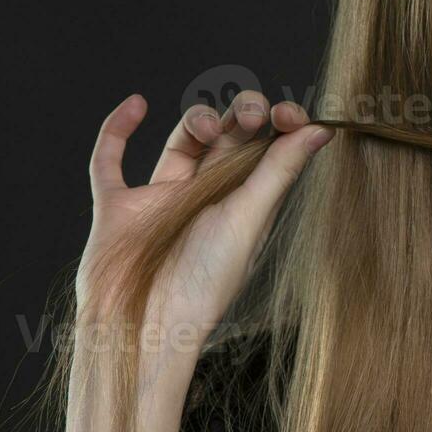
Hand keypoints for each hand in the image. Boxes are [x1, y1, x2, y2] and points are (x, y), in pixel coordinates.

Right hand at [77, 89, 333, 351]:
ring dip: (195, 119)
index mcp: (246, 203)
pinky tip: (137, 104)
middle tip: (250, 114)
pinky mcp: (118, 207)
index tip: (288, 114)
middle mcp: (207, 197)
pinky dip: (117, 129)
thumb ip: (279, 172)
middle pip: (229, 137)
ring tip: (206, 125)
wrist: (145, 328)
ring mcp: (161, 200)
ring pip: (181, 141)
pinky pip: (110, 160)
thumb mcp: (249, 220)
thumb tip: (322, 129)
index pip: (267, 149)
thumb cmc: (204, 284)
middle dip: (242, 113)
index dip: (279, 123)